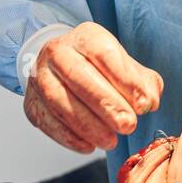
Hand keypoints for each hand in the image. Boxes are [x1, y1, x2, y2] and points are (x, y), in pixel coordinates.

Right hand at [23, 22, 163, 153]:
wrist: (61, 68)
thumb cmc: (100, 69)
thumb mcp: (125, 66)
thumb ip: (143, 83)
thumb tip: (149, 102)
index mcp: (86, 37)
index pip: (105, 54)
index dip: (126, 80)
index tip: (145, 105)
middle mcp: (58, 52)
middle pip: (79, 76)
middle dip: (106, 104)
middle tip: (128, 126)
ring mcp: (40, 76)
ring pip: (60, 100)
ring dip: (88, 125)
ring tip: (111, 141)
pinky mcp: (31, 103)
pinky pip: (47, 121)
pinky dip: (69, 137)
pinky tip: (89, 145)